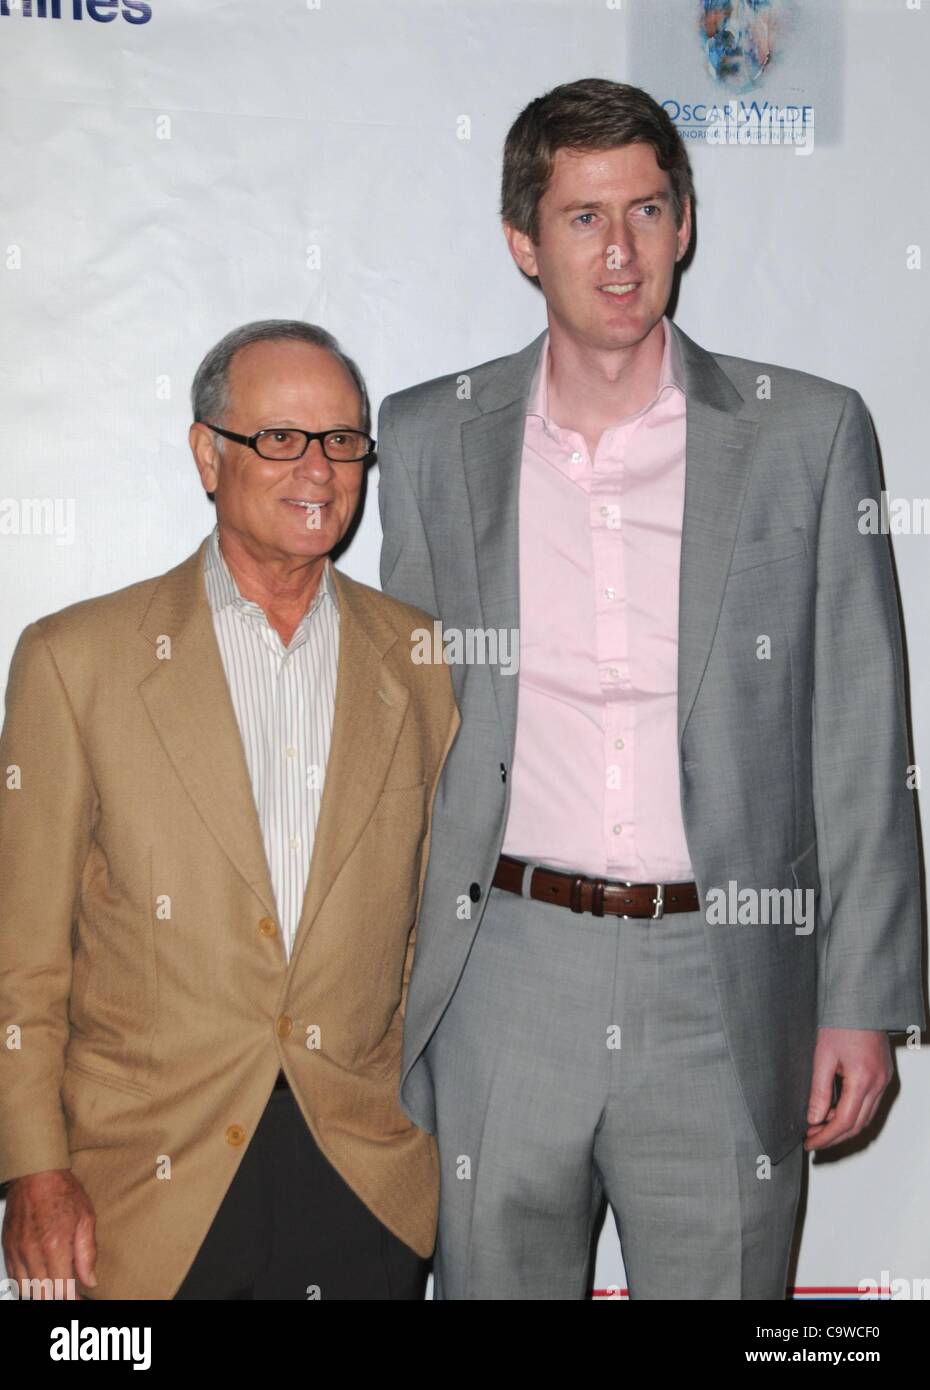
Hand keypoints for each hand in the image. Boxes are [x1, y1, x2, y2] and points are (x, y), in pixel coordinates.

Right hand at [1, 1169, 96, 1298]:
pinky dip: (27, 1284)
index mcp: (55, 1245)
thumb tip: (90, 1279)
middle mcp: (32, 1252)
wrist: (36, 1174)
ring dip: (42, 1292)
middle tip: (70, 1292)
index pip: (63, 1289)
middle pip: (44, 1293)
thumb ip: (87, 1253)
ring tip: (56, 1286)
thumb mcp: (86, 1218)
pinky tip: (39, 1279)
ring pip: (27, 1289)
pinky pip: (14, 1277)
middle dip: (58, 1296)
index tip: (80, 1298)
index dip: (73, 1298)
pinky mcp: (7, 1248)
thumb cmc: (62, 1191)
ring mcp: (17, 1251)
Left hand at [805, 1027, 892, 1151]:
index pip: (844, 1122)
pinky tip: (835, 1111)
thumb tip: (813, 1119)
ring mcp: (884, 1079)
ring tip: (819, 1128)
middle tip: (812, 1139)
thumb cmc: (842, 1021)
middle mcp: (878, 1083)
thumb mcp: (822, 1056)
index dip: (825, 1137)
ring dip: (844, 1127)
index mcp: (863, 1080)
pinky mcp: (883, 1074)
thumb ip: (819, 1091)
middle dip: (834, 1137)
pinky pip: (870, 1103)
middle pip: (858, 1125)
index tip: (809, 1142)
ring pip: (866, 1117)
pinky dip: (854, 1113)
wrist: (860, 1001)